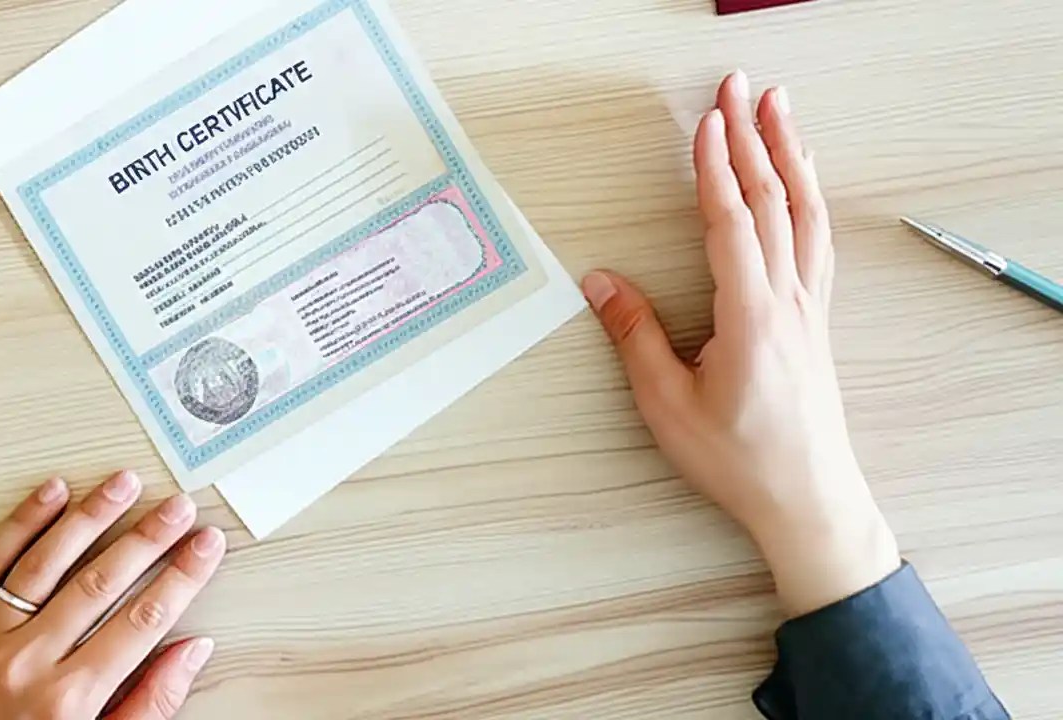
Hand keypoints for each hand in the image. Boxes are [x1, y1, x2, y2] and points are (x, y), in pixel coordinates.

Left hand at [0, 471, 225, 718]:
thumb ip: (149, 705)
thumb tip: (191, 651)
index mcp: (69, 700)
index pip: (143, 620)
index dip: (183, 576)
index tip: (207, 545)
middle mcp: (26, 663)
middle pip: (102, 582)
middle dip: (149, 538)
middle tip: (178, 507)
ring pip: (47, 562)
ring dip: (91, 517)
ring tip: (124, 484)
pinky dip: (19, 525)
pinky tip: (50, 495)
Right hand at [582, 71, 898, 615]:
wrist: (808, 500)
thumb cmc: (739, 461)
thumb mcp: (667, 404)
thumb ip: (635, 337)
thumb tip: (601, 281)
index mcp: (751, 317)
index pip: (730, 223)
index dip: (715, 168)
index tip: (706, 120)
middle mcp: (789, 301)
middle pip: (773, 201)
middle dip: (754, 136)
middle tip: (739, 87)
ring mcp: (809, 308)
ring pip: (805, 214)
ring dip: (791, 155)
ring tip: (780, 109)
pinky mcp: (815, 320)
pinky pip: (816, 240)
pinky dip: (808, 197)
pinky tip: (803, 182)